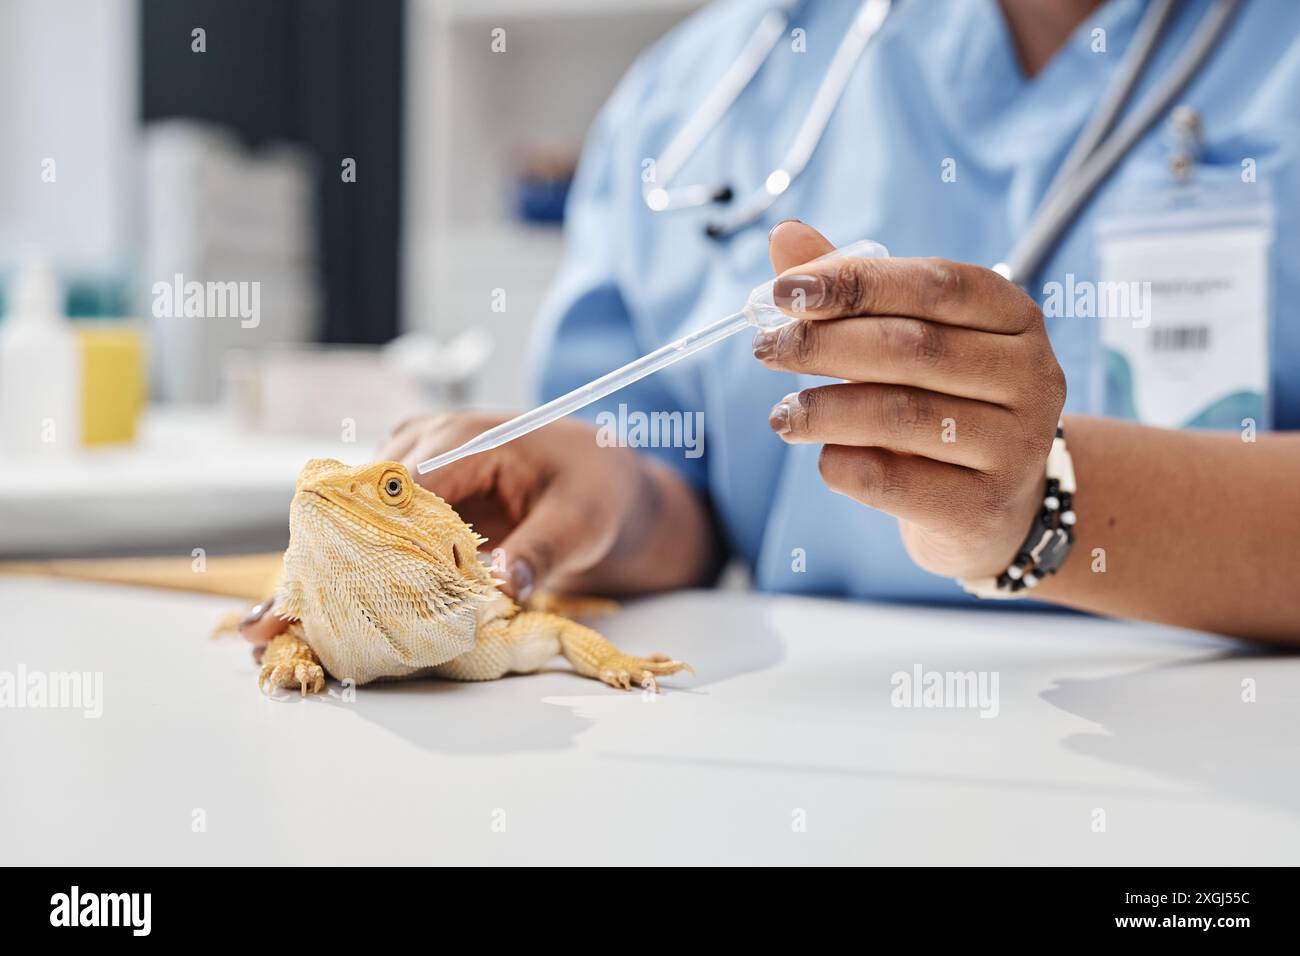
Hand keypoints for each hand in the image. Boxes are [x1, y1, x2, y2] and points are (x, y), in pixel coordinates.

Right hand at [380, 413, 652, 597]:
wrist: (598, 478)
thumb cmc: (592, 494)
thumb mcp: (577, 526)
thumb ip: (537, 554)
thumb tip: (500, 591)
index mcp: (468, 438)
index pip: (406, 491)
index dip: (394, 541)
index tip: (392, 595)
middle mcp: (430, 436)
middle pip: (376, 498)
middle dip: (376, 551)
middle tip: (379, 610)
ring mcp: (417, 452)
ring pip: (371, 507)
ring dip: (376, 550)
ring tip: (383, 602)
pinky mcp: (416, 477)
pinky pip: (383, 512)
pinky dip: (385, 545)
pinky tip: (395, 583)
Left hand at [755, 221, 1066, 580]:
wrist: (991, 508)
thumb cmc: (943, 404)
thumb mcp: (911, 341)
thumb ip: (853, 291)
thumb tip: (785, 233)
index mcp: (1014, 317)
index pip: (933, 284)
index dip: (854, 282)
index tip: (783, 290)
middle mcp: (1030, 376)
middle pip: (912, 348)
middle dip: (824, 344)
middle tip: (766, 349)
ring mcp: (1015, 446)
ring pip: (899, 415)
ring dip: (823, 409)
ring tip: (782, 414)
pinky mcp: (982, 507)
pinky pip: (892, 481)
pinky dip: (843, 464)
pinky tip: (824, 456)